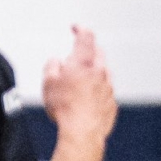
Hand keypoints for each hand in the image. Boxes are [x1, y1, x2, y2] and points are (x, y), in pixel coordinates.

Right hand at [42, 28, 116, 144]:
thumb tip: (56, 62)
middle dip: (89, 49)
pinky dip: (97, 90)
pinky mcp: (111, 104)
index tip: (76, 28)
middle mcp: (100, 72)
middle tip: (77, 54)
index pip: (86, 37)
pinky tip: (87, 99)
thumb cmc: (65, 108)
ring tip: (80, 80)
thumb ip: (52, 66)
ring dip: (94, 71)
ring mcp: (108, 88)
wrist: (82, 132)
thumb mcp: (48, 82)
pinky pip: (106, 92)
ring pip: (104, 72)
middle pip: (98, 53)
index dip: (80, 29)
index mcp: (83, 63)